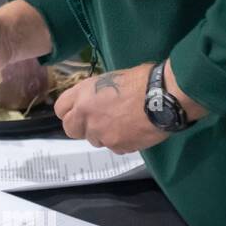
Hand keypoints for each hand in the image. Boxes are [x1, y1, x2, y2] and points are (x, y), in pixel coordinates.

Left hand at [54, 63, 168, 152]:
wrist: (164, 97)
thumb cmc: (142, 80)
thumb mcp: (110, 78)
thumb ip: (94, 93)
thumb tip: (94, 100)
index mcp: (82, 94)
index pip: (60, 109)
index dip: (70, 110)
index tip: (78, 111)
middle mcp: (86, 115)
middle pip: (70, 129)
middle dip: (81, 126)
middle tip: (97, 121)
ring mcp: (100, 133)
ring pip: (94, 140)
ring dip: (103, 134)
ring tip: (122, 123)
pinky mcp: (117, 146)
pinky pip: (114, 147)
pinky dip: (121, 142)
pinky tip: (134, 131)